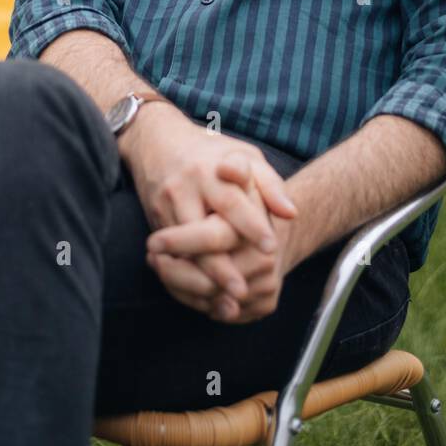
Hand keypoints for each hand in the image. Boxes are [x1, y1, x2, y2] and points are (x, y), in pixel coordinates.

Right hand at [127, 114, 296, 302]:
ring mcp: (167, 204)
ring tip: (223, 303)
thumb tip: (291, 213)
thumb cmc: (212, 154)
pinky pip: (169, 254)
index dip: (252, 226)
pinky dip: (185, 275)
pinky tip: (202, 295)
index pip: (234, 202)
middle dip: (221, 266)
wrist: (158, 142)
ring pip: (183, 250)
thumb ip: (270, 185)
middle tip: (242, 291)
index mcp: (214, 170)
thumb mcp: (245, 157)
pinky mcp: (154, 219)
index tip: (271, 248)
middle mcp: (187, 187)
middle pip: (203, 233)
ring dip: (201, 279)